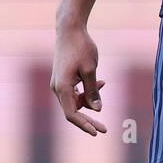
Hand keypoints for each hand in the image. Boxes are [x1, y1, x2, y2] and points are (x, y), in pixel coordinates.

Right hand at [50, 21, 106, 135]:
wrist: (70, 29)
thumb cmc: (81, 47)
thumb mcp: (90, 70)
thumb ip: (93, 91)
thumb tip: (97, 109)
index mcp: (62, 88)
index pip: (71, 114)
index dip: (84, 125)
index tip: (97, 132)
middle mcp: (57, 88)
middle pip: (73, 110)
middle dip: (89, 119)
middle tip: (105, 129)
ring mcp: (58, 83)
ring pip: (75, 101)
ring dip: (89, 99)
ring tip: (103, 84)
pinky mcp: (62, 78)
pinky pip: (75, 92)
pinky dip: (86, 91)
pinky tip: (100, 83)